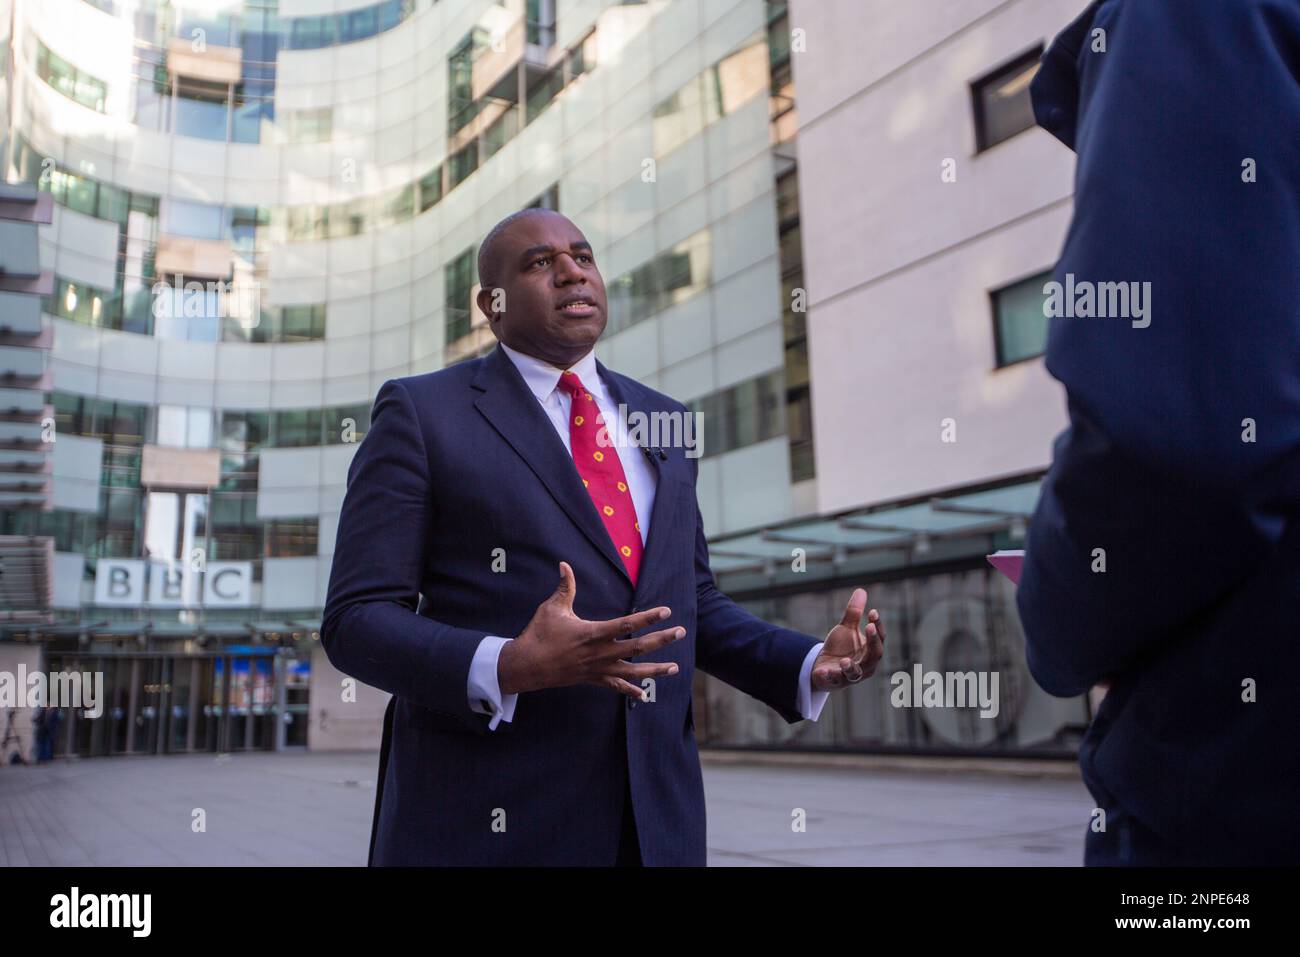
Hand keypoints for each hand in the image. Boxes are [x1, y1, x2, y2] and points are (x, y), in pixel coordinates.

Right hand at [498, 561, 685, 700]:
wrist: (526, 666)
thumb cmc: (539, 634)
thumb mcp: (552, 608)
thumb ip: (565, 587)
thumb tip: (564, 564)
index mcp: (593, 633)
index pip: (627, 624)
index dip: (648, 617)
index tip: (666, 611)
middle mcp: (600, 653)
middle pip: (638, 647)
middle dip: (661, 640)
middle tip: (681, 633)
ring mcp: (598, 669)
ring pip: (633, 671)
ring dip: (655, 670)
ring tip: (674, 668)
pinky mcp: (593, 679)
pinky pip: (615, 686)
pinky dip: (630, 690)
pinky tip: (644, 694)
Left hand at [811, 587, 884, 690]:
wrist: (823, 666)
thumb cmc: (841, 648)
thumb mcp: (846, 629)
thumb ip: (854, 613)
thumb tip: (861, 590)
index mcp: (870, 651)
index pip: (879, 638)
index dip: (878, 625)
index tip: (873, 611)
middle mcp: (865, 665)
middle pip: (874, 655)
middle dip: (873, 642)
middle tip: (870, 627)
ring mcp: (850, 676)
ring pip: (855, 674)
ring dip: (851, 667)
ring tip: (845, 660)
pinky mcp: (835, 682)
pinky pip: (833, 680)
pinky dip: (829, 676)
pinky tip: (823, 671)